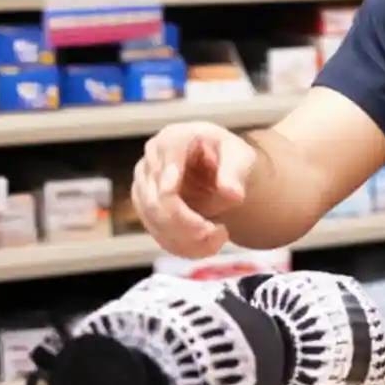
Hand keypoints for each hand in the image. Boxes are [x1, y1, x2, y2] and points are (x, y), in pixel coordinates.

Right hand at [132, 121, 256, 258]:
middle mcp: (152, 158)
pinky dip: (181, 244)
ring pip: (154, 221)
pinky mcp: (144, 203)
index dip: (178, 203)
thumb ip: (234, 174)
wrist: (221, 166)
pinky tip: (205, 246)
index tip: (203, 225)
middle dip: (188, 227)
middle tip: (219, 235)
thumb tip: (232, 194)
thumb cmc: (229, 156)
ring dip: (186, 240)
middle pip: (156, 203)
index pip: (165, 175)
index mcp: (174, 138)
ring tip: (218, 240)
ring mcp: (144, 181)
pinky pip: (156, 231)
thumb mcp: (240, 158)